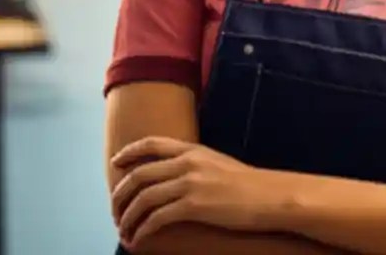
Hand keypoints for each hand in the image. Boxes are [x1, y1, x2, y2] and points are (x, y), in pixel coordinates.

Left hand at [111, 136, 284, 249]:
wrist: (270, 196)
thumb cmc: (249, 185)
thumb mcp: (218, 163)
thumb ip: (195, 164)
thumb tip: (176, 176)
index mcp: (192, 150)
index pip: (151, 144)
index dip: (129, 153)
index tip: (115, 164)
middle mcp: (187, 163)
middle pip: (139, 175)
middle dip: (120, 194)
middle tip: (115, 211)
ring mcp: (189, 184)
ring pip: (143, 199)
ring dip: (127, 217)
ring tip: (123, 230)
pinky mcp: (193, 206)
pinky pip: (156, 219)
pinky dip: (142, 231)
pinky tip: (138, 240)